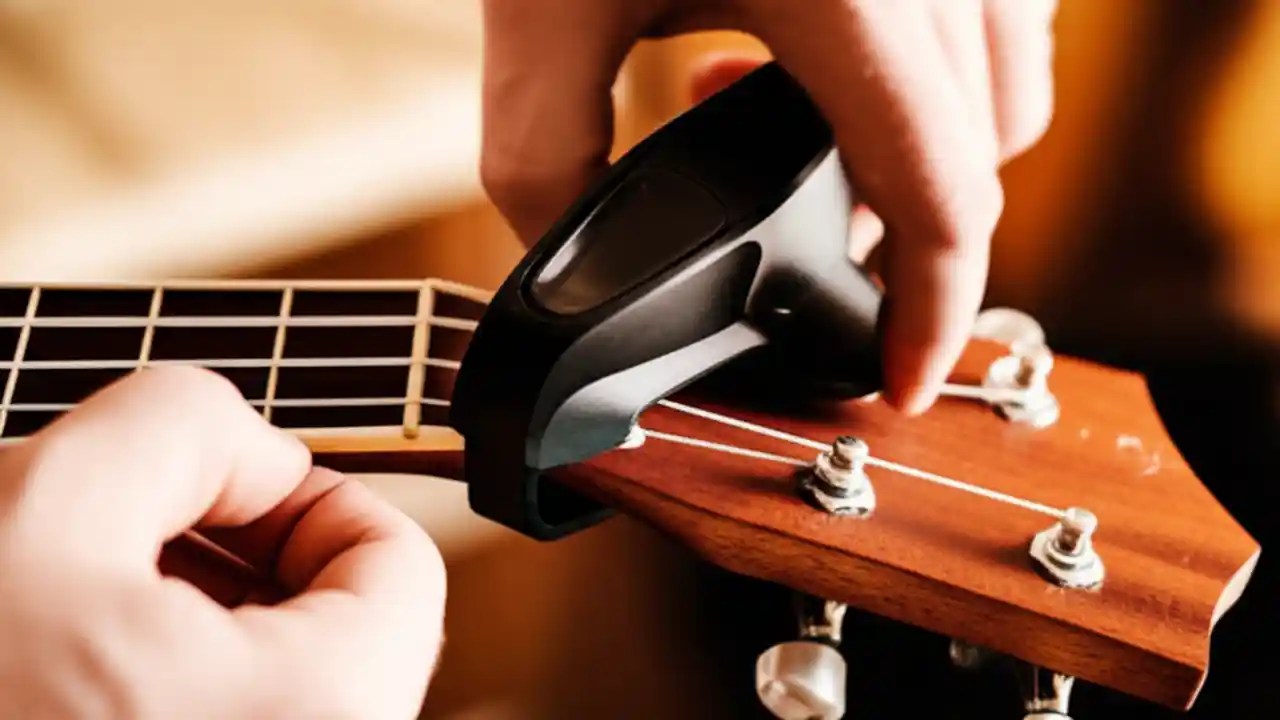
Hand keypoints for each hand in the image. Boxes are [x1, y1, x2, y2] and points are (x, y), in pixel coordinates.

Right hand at [0, 367, 444, 718]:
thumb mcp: (44, 506)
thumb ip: (181, 423)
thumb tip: (253, 454)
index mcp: (324, 714)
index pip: (397, 567)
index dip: (306, 493)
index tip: (218, 486)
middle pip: (329, 626)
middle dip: (220, 557)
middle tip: (108, 549)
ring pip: (255, 682)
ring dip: (167, 623)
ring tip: (55, 617)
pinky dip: (143, 689)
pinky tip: (50, 669)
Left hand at [480, 0, 1055, 413]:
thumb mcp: (537, 11)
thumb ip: (541, 163)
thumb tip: (575, 272)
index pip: (940, 194)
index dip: (932, 312)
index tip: (901, 381)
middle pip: (978, 158)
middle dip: (887, 225)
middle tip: (766, 210)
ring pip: (1002, 95)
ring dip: (908, 150)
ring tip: (760, 108)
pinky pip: (996, 23)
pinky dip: (926, 78)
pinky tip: (807, 46)